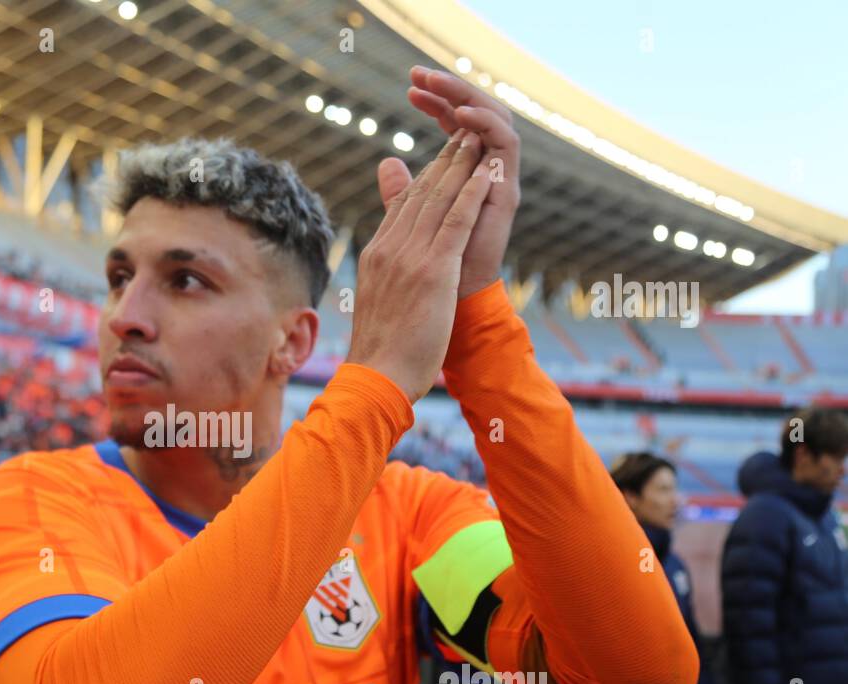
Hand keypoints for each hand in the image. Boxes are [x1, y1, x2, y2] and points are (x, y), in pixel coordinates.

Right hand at [345, 131, 490, 400]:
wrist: (376, 375)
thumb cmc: (379, 349)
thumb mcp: (378, 301)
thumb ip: (385, 272)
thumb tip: (384, 258)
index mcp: (378, 255)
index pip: (403, 206)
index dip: (424, 177)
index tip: (441, 157)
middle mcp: (391, 248)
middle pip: (420, 194)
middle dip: (443, 160)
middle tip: (461, 130)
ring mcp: (411, 258)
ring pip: (438, 200)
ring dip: (459, 165)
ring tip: (474, 136)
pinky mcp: (433, 271)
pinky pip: (456, 223)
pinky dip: (471, 194)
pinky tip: (485, 173)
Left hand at [407, 66, 521, 297]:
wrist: (452, 311)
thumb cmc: (430, 275)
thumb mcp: (409, 224)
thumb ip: (401, 193)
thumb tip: (387, 162)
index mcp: (462, 179)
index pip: (452, 127)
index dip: (436, 104)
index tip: (412, 85)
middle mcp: (484, 176)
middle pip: (473, 120)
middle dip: (450, 93)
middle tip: (423, 73)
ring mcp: (498, 183)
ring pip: (493, 122)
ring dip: (467, 99)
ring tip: (441, 83)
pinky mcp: (509, 193)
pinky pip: (506, 147)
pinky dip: (487, 125)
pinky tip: (462, 113)